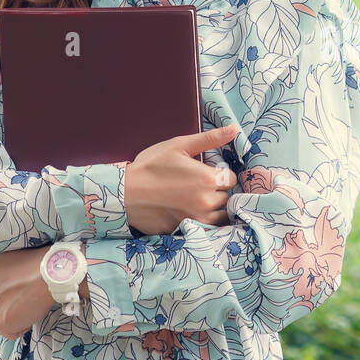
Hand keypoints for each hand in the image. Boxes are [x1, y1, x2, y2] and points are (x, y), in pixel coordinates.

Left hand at [0, 247, 78, 338]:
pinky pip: (11, 332)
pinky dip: (22, 326)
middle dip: (6, 304)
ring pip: (1, 319)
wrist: (46, 274)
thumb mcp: (6, 262)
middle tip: (24, 296)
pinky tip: (30, 311)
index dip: (4, 290)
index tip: (16, 287)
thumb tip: (5, 288)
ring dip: (14, 315)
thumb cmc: (34, 265)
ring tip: (29, 302)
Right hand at [122, 123, 239, 234]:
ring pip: (219, 215)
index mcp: (208, 179)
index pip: (231, 179)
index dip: (220, 174)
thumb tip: (234, 128)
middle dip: (216, 191)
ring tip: (193, 198)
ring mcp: (196, 220)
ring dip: (212, 208)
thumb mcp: (179, 145)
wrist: (124, 192)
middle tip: (196, 185)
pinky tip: (186, 211)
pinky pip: (203, 228)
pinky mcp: (185, 231)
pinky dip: (200, 221)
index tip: (206, 172)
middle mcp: (207, 202)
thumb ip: (210, 138)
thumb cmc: (150, 166)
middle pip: (226, 197)